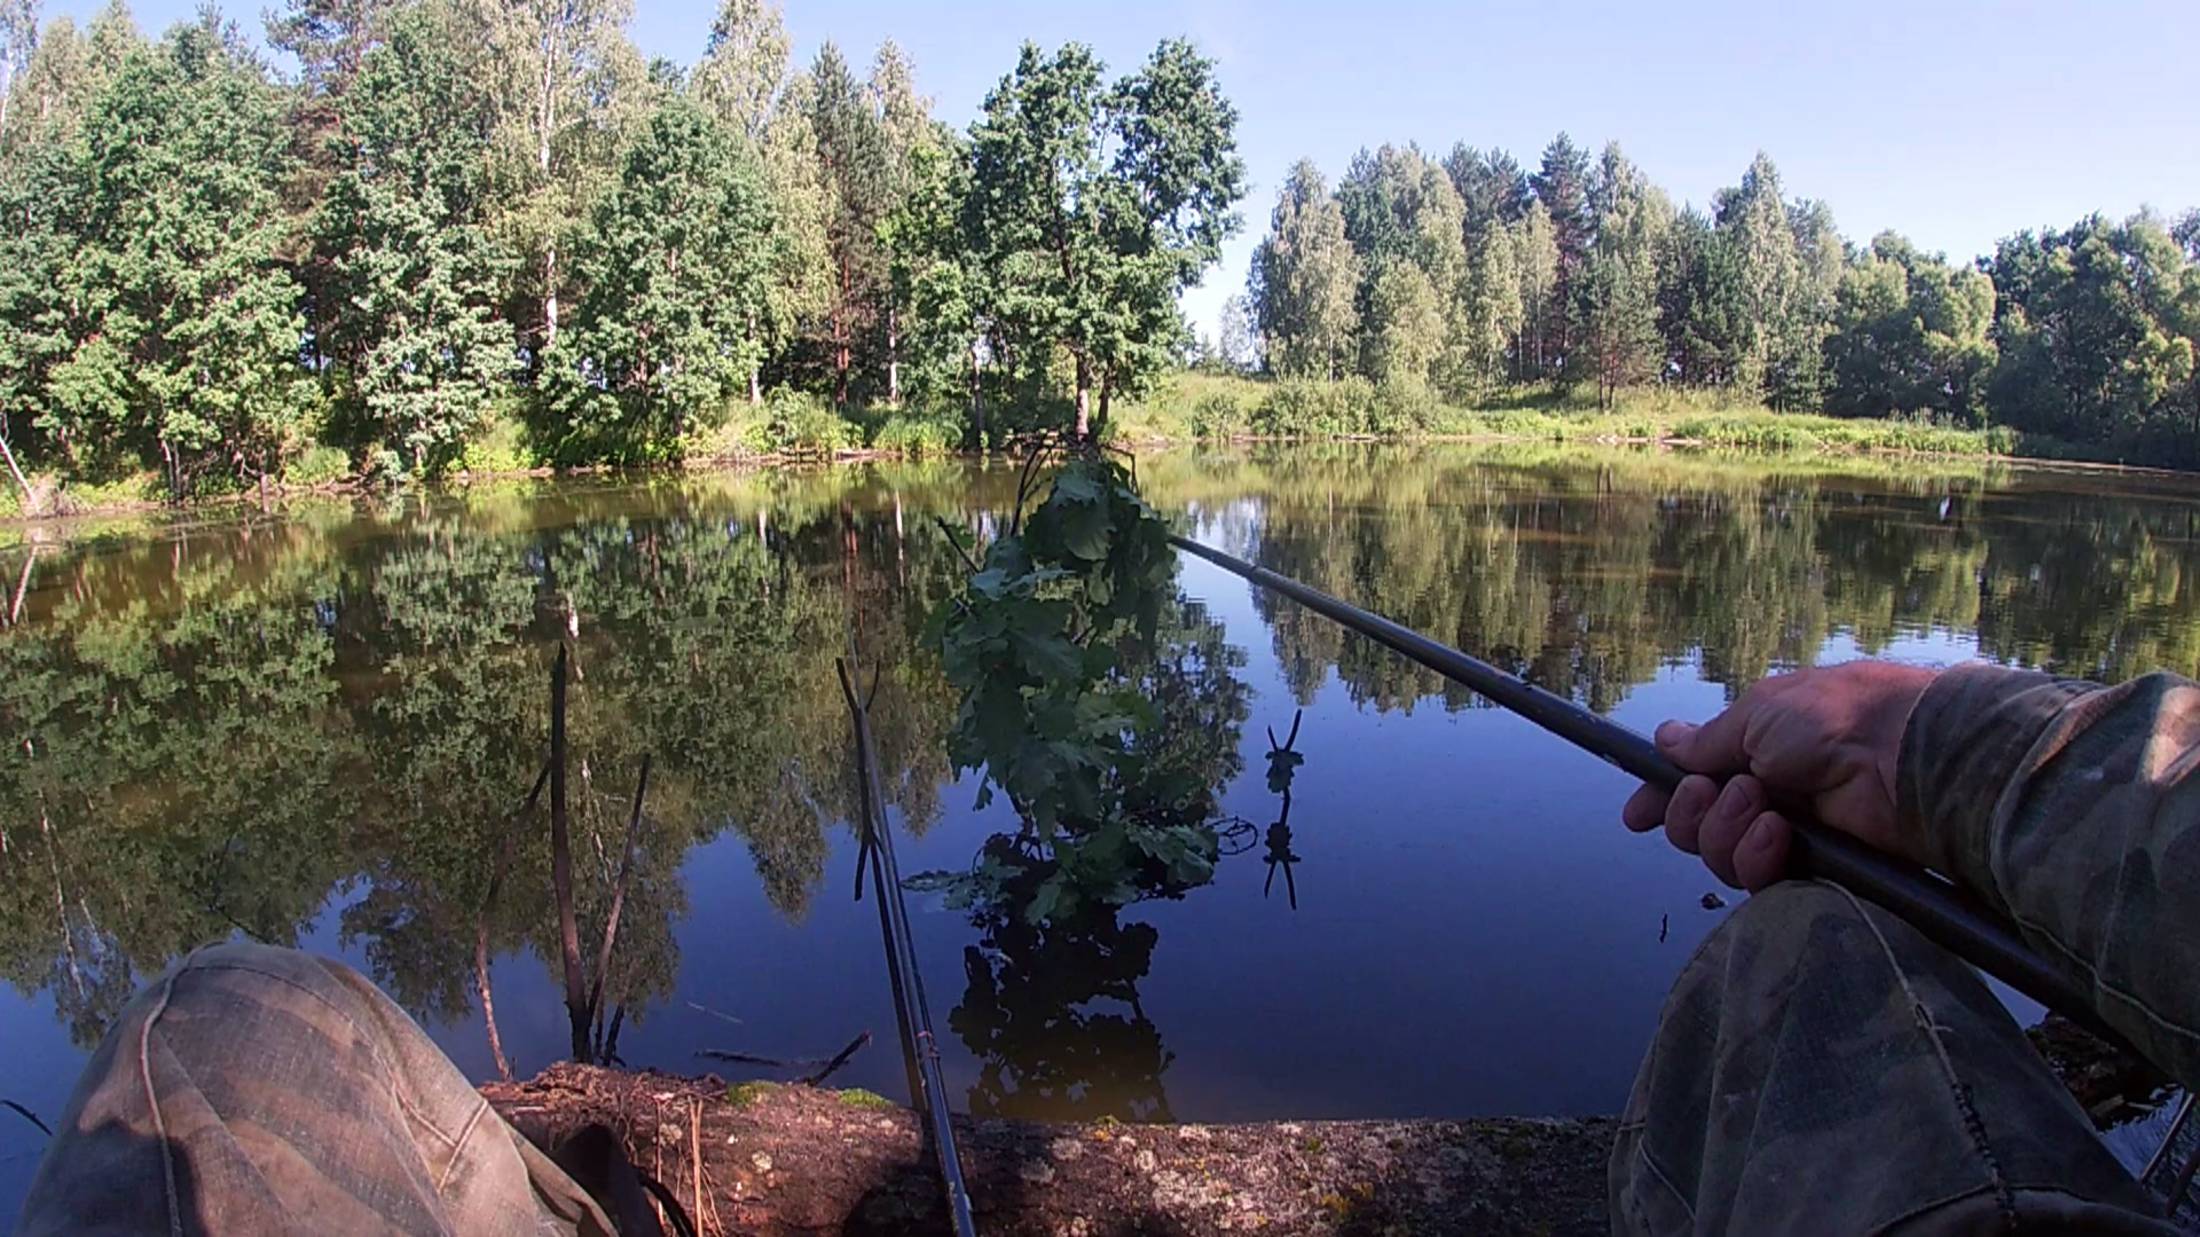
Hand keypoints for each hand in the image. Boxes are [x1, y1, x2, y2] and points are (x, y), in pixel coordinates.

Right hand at [1621, 662, 1937, 890]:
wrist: (1902, 755)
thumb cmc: (1831, 718)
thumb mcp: (1756, 714)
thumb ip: (1705, 742)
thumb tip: (1665, 739)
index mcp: (1752, 751)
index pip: (1691, 784)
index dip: (1661, 801)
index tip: (1638, 816)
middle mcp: (1765, 795)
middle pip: (1694, 828)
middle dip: (1693, 812)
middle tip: (1721, 791)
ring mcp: (1787, 834)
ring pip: (1719, 857)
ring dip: (1726, 831)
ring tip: (1764, 808)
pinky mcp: (1810, 868)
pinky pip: (1757, 879)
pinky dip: (1756, 856)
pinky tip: (1779, 834)